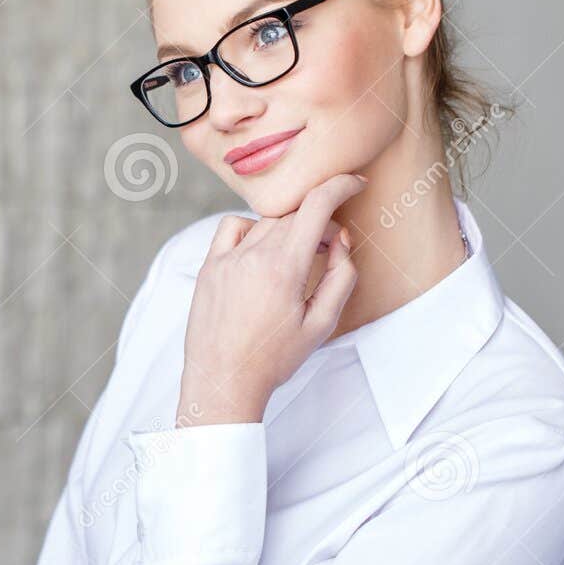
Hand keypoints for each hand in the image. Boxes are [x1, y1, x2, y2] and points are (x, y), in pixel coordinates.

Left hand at [177, 173, 364, 425]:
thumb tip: (340, 241)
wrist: (223, 382)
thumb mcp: (321, 324)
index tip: (355, 183)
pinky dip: (252, 230)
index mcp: (283, 268)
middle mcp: (252, 256)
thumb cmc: (273, 359)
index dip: (341, 185)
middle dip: (318, 223)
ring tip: (295, 261)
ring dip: (288, 230)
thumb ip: (340, 277)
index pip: (316, 205)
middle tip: (327, 250)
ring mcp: (226, 259)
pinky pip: (232, 228)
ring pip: (266, 222)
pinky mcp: (208, 268)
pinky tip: (261, 253)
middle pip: (294, 215)